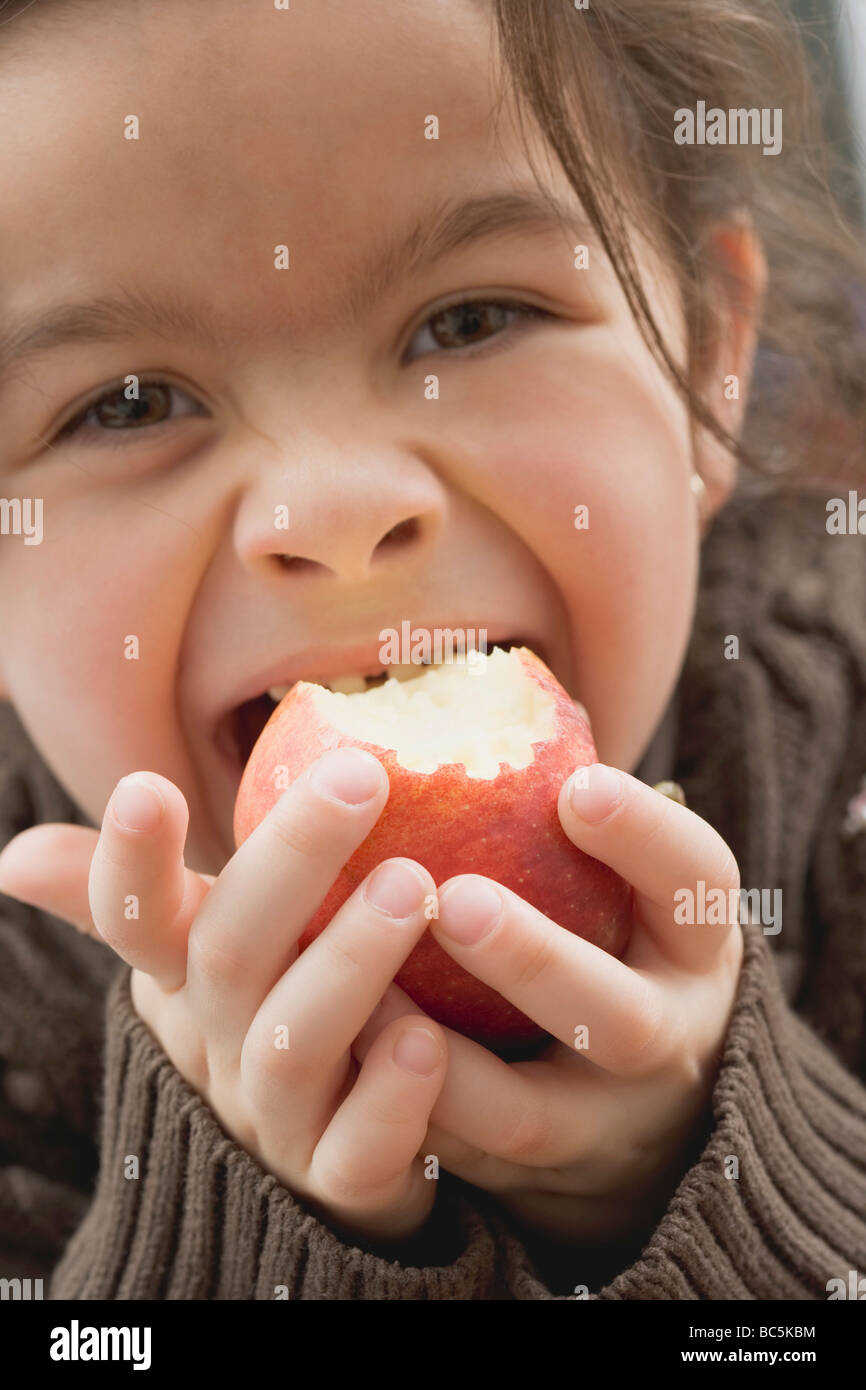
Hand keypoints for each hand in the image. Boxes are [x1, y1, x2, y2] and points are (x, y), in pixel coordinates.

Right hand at [0, 748, 446, 1244]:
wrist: (328, 1157)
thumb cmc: (273, 1010)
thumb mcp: (209, 945)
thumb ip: (142, 889)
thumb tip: (11, 860)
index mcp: (182, 975)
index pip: (133, 917)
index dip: (131, 861)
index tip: (147, 789)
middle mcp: (218, 1042)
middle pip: (229, 952)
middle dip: (291, 861)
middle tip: (362, 777)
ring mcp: (277, 1118)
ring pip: (292, 1045)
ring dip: (351, 962)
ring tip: (410, 889)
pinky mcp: (343, 1177)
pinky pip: (358, 1148)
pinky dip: (391, 1094)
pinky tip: (428, 1039)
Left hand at [353, 764, 743, 1245]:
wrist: (634, 1119)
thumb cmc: (609, 948)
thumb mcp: (628, 893)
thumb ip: (570, 824)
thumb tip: (472, 691)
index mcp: (692, 946)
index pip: (698, 883)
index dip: (647, 836)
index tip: (578, 784)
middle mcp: (660, 1039)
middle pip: (614, 1015)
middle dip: (535, 960)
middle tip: (453, 899)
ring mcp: (596, 1124)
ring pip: (521, 1110)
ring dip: (434, 1051)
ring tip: (359, 990)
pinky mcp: (524, 1178)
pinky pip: (452, 1154)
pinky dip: (388, 1104)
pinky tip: (330, 1043)